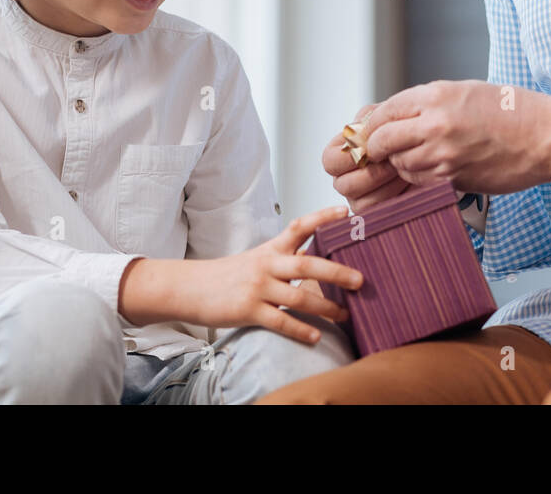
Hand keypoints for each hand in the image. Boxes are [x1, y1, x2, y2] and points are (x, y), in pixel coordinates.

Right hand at [177, 206, 362, 343]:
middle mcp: (267, 265)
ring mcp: (258, 288)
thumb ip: (284, 258)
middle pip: (307, 264)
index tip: (347, 213)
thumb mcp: (257, 259)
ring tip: (345, 314)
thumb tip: (314, 257)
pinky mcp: (248, 310)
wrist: (189, 288)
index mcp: (270, 249)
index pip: (300, 226)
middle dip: (337, 272)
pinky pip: (281, 322)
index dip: (323, 218)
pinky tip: (316, 336)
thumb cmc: (228, 275)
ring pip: (299, 296)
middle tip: (361, 280)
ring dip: (326, 307)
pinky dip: (301, 330)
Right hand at [322, 103, 411, 213]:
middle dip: (371, 172)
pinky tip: (407, 180)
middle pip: (343, 185)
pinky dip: (394, 195)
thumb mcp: (385, 116)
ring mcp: (359, 197)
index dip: (348, 156)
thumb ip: (370, 120)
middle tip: (392, 160)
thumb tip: (360, 133)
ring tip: (402, 167)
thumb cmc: (403, 130)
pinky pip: (377, 211)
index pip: (329, 161)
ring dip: (384, 183)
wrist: (426, 148)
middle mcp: (345, 178)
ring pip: (359, 201)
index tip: (370, 148)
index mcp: (339, 154)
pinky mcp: (376, 211)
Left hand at [362, 80, 550, 194]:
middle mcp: (435, 123)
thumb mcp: (463, 91)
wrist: (546, 136)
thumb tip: (392, 117)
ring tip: (416, 157)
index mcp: (435, 95)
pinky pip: (420, 182)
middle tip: (381, 152)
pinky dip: (418, 178)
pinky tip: (432, 169)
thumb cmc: (509, 110)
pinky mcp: (455, 178)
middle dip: (378, 148)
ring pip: (399, 164)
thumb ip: (426, 103)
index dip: (372, 126)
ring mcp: (444, 153)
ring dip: (400, 164)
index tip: (370, 134)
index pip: (383, 112)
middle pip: (383, 140)